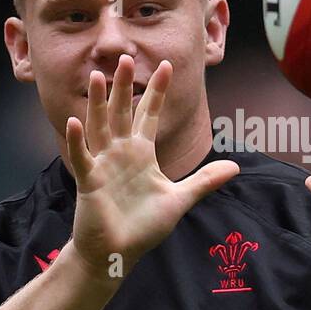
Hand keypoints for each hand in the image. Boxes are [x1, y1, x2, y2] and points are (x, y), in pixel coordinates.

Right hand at [65, 54, 239, 273]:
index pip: (150, 115)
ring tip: (95, 76)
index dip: (158, 91)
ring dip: (97, 103)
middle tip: (126, 57)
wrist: (118, 253)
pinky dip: (77, 141)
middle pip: (123, 112)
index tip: (168, 66)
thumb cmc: (144, 226)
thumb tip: (236, 167)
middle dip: (126, 87)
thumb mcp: (180, 200)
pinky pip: (82, 157)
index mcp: (142, 154)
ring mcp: (103, 165)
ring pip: (99, 127)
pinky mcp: (90, 182)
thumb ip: (205, 181)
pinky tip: (74, 122)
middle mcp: (121, 153)